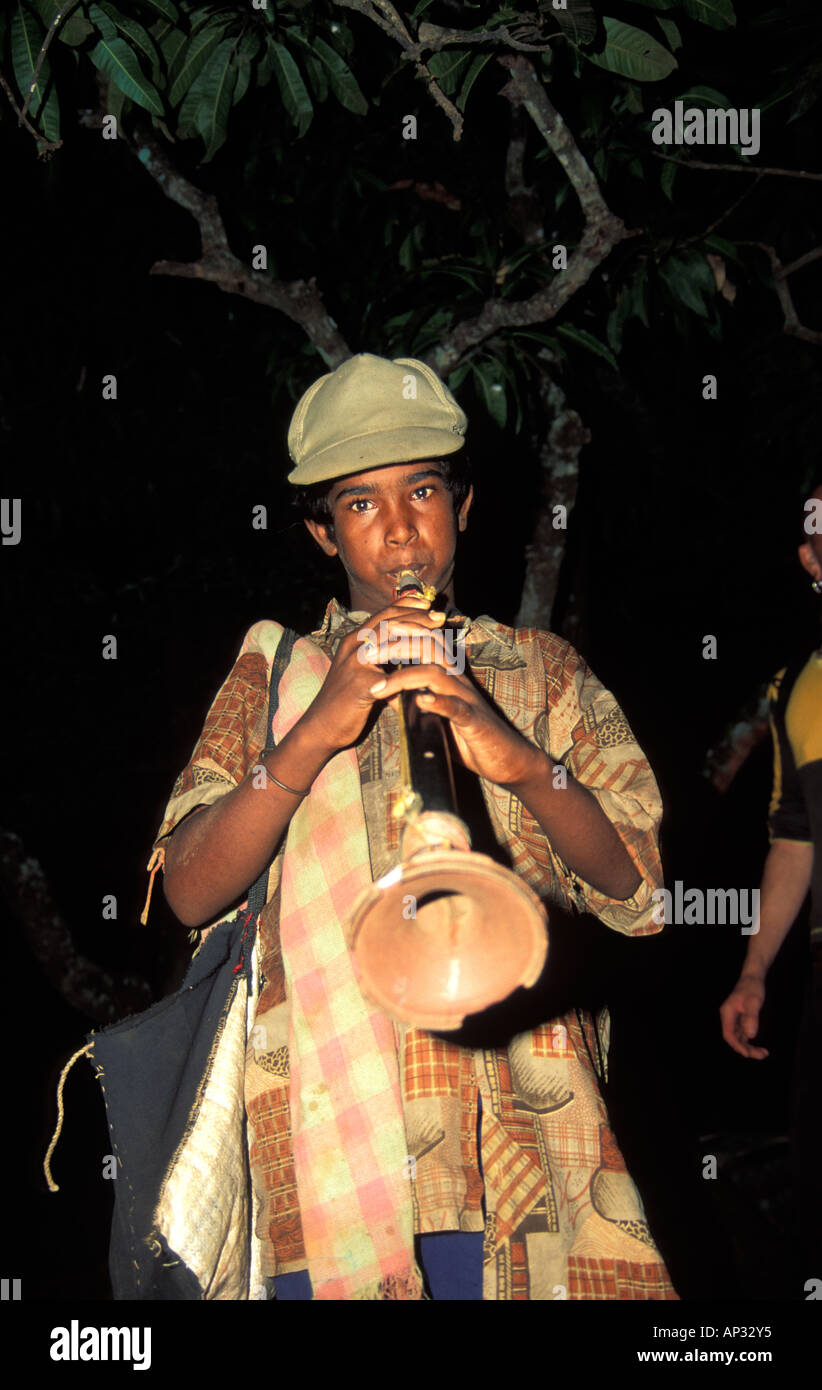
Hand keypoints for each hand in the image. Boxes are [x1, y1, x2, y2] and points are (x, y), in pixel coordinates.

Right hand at [297, 595, 448, 754]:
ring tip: (436, 634)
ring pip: (389, 640)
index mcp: (354, 641)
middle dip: (416, 616)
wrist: (321, 726)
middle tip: (439, 615)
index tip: (427, 603)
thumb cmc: (345, 700)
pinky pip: (390, 676)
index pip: (382, 615)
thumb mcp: (364, 671)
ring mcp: (355, 665)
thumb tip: (409, 652)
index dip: (405, 606)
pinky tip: (429, 672)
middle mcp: (352, 647)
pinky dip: (411, 673)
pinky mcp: (360, 686)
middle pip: (388, 622)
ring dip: (416, 635)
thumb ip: (382, 659)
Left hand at [369, 654, 544, 788]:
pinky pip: (456, 707)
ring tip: (377, 687)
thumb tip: (390, 697)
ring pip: (436, 673)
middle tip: (365, 656)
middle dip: (394, 648)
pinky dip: (437, 702)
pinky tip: (419, 701)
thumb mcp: (438, 718)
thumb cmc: (471, 738)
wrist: (508, 759)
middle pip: (427, 648)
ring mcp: (467, 699)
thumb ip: (417, 704)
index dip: (397, 638)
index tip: (367, 645)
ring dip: (403, 677)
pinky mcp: (475, 721)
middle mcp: (458, 681)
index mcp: (448, 677)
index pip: (423, 644)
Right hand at [719, 972, 767, 1058]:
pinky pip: (744, 1034)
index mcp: (727, 1013)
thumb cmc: (752, 987)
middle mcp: (729, 1018)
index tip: (748, 1054)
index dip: (737, 1046)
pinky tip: (760, 1047)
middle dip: (746, 1049)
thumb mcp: (753, 1001)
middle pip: (734, 1039)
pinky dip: (751, 1041)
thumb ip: (751, 1018)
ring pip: (739, 1038)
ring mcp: (734, 1019)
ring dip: (749, 1047)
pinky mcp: (741, 1019)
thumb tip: (750, 1036)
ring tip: (764, 1053)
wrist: (753, 977)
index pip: (728, 1035)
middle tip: (761, 1055)